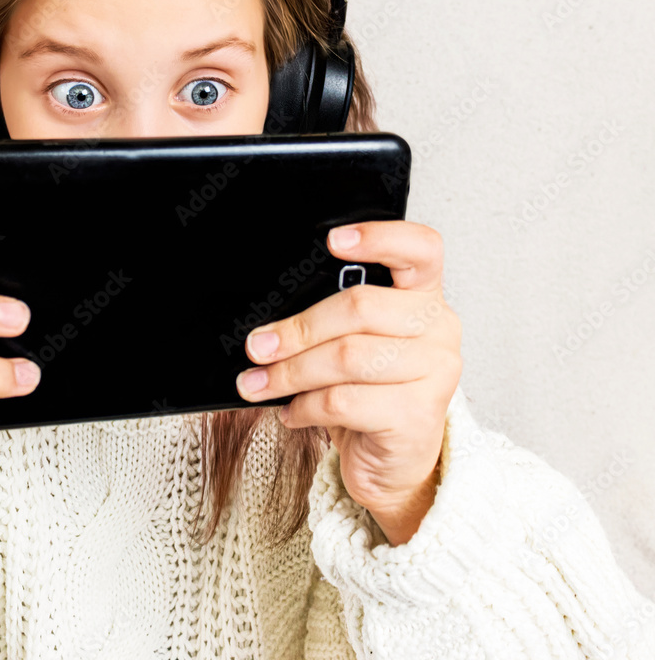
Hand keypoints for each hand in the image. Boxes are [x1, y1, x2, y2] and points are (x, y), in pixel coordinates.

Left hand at [235, 220, 461, 544]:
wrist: (395, 462)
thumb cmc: (371, 392)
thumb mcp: (356, 344)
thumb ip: (332, 318)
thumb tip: (269, 324)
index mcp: (423, 296)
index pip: (420, 248)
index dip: (378, 236)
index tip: (332, 239)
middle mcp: (439, 328)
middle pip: (360, 306)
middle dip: (297, 328)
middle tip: (258, 346)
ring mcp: (435, 373)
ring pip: (346, 357)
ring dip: (290, 372)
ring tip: (261, 382)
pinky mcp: (417, 417)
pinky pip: (344, 401)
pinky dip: (305, 406)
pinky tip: (292, 410)